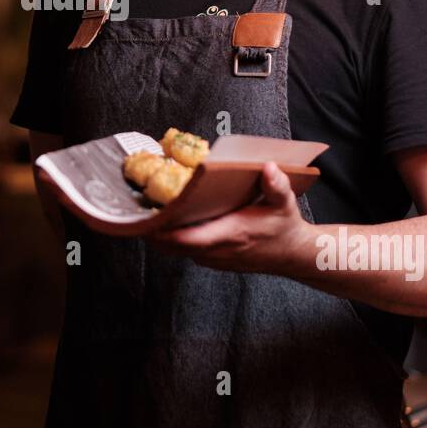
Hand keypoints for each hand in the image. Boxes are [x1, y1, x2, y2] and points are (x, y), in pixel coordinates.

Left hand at [147, 162, 318, 276]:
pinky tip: (164, 219)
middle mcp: (217, 251)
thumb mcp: (285, 203)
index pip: (188, 239)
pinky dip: (170, 238)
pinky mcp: (210, 259)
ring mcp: (212, 258)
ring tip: (144, 211)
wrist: (291, 254)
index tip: (146, 218)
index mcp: (231, 234)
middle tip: (135, 209)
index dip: (164, 231)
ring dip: (158, 234)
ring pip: (174, 249)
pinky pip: (182, 250)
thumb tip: (268, 168)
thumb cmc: (284, 225)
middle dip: (152, 230)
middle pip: (172, 246)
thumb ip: (277, 185)